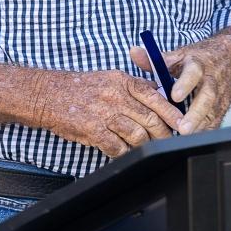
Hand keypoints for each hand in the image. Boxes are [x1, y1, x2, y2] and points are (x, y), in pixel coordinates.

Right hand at [34, 70, 184, 157]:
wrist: (48, 94)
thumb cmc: (81, 88)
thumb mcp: (110, 78)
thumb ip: (133, 87)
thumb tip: (159, 94)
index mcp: (122, 81)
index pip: (155, 96)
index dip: (171, 111)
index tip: (182, 122)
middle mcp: (115, 96)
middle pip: (149, 118)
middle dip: (163, 132)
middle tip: (168, 140)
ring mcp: (104, 113)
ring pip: (136, 135)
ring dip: (144, 144)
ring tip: (147, 148)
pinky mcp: (92, 130)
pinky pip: (116, 147)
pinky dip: (123, 152)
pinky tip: (125, 152)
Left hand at [130, 27, 230, 134]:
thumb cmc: (201, 58)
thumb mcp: (180, 54)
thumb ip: (157, 59)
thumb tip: (134, 52)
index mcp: (198, 64)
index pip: (193, 72)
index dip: (185, 83)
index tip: (174, 96)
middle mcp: (211, 80)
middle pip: (207, 96)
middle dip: (195, 113)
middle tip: (182, 129)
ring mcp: (219, 94)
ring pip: (213, 112)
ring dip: (200, 126)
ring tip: (184, 139)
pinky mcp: (223, 107)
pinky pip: (216, 121)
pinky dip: (206, 132)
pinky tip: (194, 140)